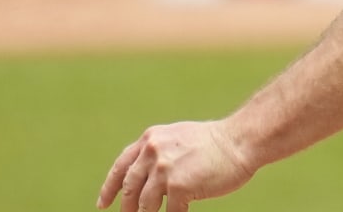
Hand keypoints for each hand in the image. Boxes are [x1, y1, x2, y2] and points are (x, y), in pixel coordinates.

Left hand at [97, 120, 253, 211]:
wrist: (240, 140)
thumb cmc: (216, 142)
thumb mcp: (178, 137)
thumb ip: (160, 151)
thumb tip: (146, 175)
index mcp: (150, 139)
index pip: (121, 167)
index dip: (109, 188)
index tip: (103, 204)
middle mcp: (153, 152)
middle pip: (129, 189)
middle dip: (127, 208)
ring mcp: (164, 170)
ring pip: (145, 205)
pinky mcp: (178, 187)